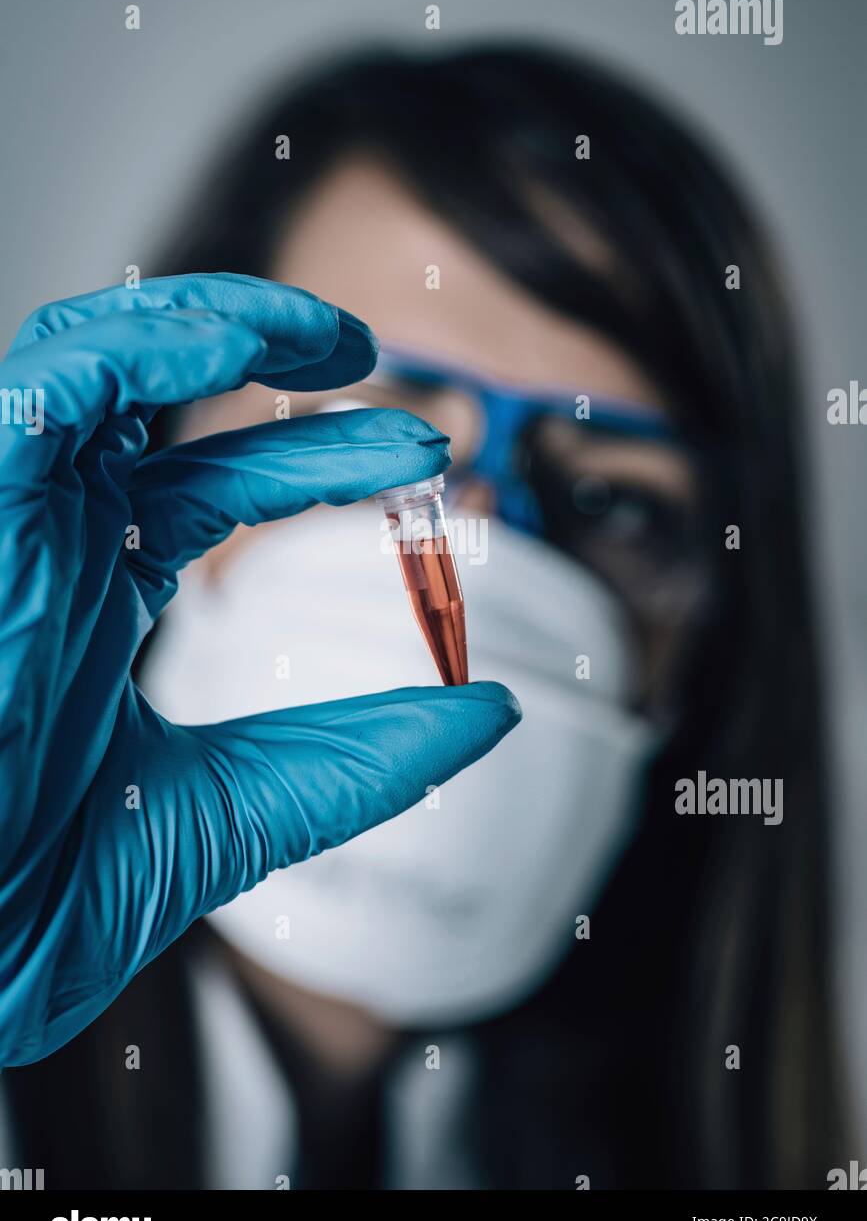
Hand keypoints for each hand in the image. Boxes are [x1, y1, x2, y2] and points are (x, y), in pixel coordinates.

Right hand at [0, 273, 519, 1065]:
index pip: (214, 482)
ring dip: (209, 321)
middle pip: (153, 395)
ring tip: (322, 331)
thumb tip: (495, 711)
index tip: (419, 457)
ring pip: (94, 359)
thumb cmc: (44, 899)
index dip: (316, 456)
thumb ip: (362, 756)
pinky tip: (223, 350)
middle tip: (368, 350)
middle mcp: (54, 542)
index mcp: (98, 590)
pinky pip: (42, 394)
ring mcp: (13, 525)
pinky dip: (131, 354)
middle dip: (262, 348)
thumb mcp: (239, 809)